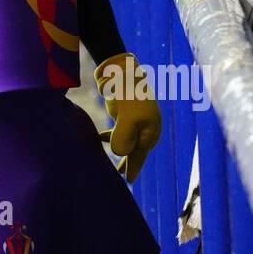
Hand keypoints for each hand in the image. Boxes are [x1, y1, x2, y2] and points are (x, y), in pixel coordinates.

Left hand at [95, 53, 161, 183]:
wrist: (122, 73)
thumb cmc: (127, 95)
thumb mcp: (126, 118)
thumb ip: (123, 137)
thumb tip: (120, 153)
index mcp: (152, 129)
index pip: (141, 152)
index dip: (134, 167)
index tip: (128, 180)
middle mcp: (147, 127)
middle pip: (137, 149)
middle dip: (129, 162)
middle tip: (122, 177)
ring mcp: (138, 121)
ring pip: (128, 141)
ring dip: (120, 151)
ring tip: (114, 167)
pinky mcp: (127, 115)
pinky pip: (121, 132)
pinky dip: (112, 137)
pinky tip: (101, 138)